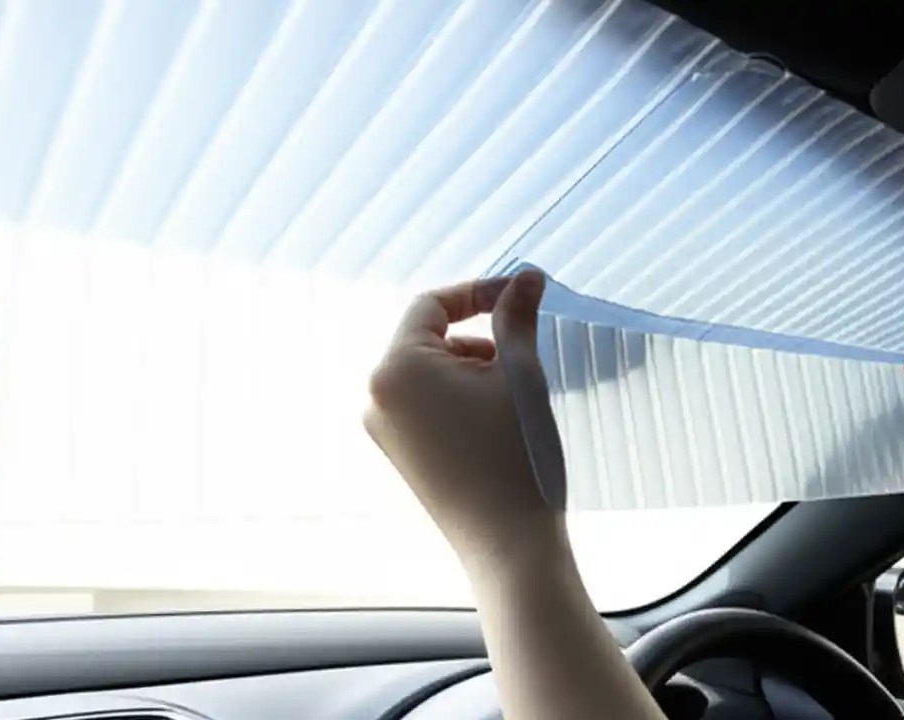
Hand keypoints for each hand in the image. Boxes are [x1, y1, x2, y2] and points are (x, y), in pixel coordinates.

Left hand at [363, 271, 563, 568]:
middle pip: (428, 338)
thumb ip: (518, 317)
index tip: (521, 295)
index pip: (432, 304)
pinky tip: (497, 421)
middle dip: (478, 338)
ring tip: (514, 396)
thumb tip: (526, 276)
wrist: (509, 545)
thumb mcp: (521, 375)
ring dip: (471, 368)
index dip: (479, 292)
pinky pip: (425, 405)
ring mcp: (383, 429)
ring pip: (429, 373)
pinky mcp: (399, 455)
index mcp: (396, 368)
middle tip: (524, 360)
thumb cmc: (516, 456)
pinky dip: (459, 397)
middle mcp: (376, 396)